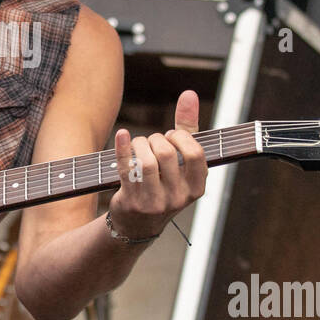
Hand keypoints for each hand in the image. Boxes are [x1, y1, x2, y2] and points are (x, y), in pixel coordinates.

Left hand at [107, 90, 207, 241]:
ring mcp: (155, 202)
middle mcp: (179, 198)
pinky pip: (127, 169)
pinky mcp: (132, 202)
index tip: (170, 137)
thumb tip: (189, 94)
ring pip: (147, 162)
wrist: (137, 225)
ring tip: (137, 145)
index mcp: (196, 187)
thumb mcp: (180, 162)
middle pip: (167, 154)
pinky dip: (123, 148)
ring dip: (139, 144)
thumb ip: (188, 128)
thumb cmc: (163, 184)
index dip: (181, 138)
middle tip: (149, 142)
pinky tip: (122, 134)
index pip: (195, 154)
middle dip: (155, 139)